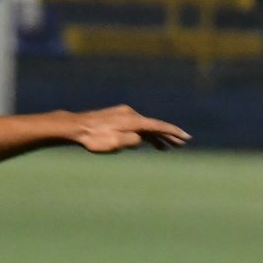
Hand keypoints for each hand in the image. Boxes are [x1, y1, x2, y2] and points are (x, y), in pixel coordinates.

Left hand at [69, 105, 190, 153]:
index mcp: (133, 120)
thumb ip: (130, 141)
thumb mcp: (114, 143)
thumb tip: (140, 140)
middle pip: (154, 126)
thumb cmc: (94, 138)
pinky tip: (147, 142)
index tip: (186, 137)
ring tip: (167, 148)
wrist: (77, 127)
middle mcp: (131, 115)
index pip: (158, 126)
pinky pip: (137, 126)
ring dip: (157, 137)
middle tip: (183, 143)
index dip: (173, 132)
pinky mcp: (118, 118)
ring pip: (146, 127)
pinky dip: (144, 134)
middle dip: (169, 135)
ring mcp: (125, 115)